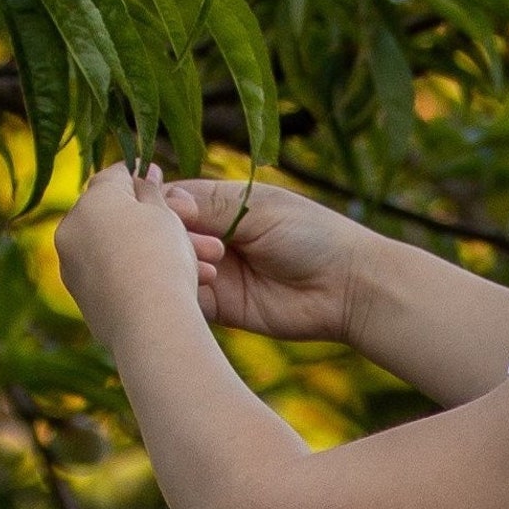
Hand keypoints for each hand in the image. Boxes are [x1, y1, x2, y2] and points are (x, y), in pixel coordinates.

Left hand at [55, 164, 202, 348]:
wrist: (150, 325)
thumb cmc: (161, 259)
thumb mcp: (163, 214)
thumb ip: (150, 190)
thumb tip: (143, 172)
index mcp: (91, 201)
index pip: (115, 177)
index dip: (142, 176)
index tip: (162, 180)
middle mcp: (72, 231)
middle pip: (113, 216)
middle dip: (149, 221)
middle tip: (185, 228)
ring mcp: (72, 269)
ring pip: (116, 251)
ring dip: (149, 253)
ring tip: (193, 267)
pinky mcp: (83, 301)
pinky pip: (113, 278)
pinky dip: (136, 277)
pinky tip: (168, 287)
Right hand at [162, 178, 374, 342]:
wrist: (348, 287)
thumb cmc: (312, 236)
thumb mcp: (260, 210)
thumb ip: (211, 206)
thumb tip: (164, 200)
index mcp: (220, 204)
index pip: (172, 200)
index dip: (160, 205)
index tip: (164, 212)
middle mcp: (212, 237)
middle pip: (165, 235)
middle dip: (170, 238)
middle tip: (202, 244)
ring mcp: (214, 273)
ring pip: (171, 268)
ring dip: (179, 266)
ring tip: (210, 267)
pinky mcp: (221, 308)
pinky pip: (188, 301)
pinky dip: (185, 295)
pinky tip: (202, 287)